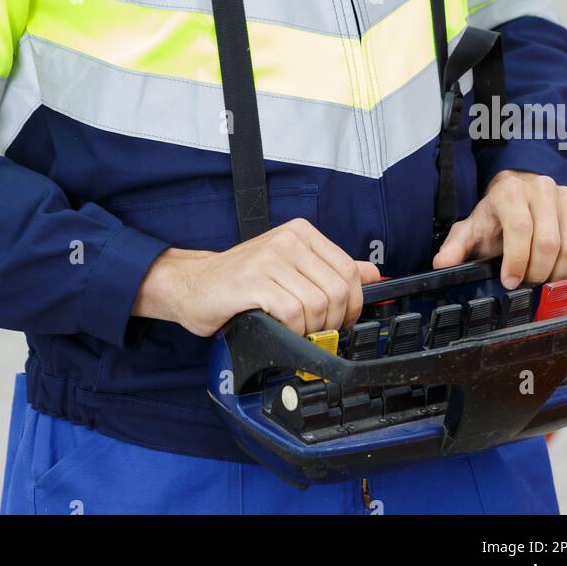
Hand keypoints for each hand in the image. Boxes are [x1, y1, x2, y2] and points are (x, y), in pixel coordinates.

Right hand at [131, 218, 379, 337]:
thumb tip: (373, 274)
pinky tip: (280, 329)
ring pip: (319, 305)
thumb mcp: (290, 268)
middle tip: (317, 332)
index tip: (341, 320)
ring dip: (311, 329)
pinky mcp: (252, 281)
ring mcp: (269, 258)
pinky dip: (292, 332)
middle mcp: (287, 240)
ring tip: (295, 330)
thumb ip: (330, 269)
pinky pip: (293, 314)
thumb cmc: (242, 281)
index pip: (349, 271)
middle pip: (339, 291)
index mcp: (301, 233)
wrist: (193, 285)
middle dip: (334, 322)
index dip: (353, 305)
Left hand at [431, 170, 566, 288]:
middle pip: (549, 241)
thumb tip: (442, 264)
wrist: (521, 192)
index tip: (511, 282)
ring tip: (545, 281)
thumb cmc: (497, 215)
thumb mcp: (473, 228)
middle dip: (538, 272)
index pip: (520, 228)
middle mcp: (542, 189)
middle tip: (528, 285)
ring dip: (560, 273)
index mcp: (510, 192)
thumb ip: (457, 246)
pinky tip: (566, 273)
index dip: (517, 260)